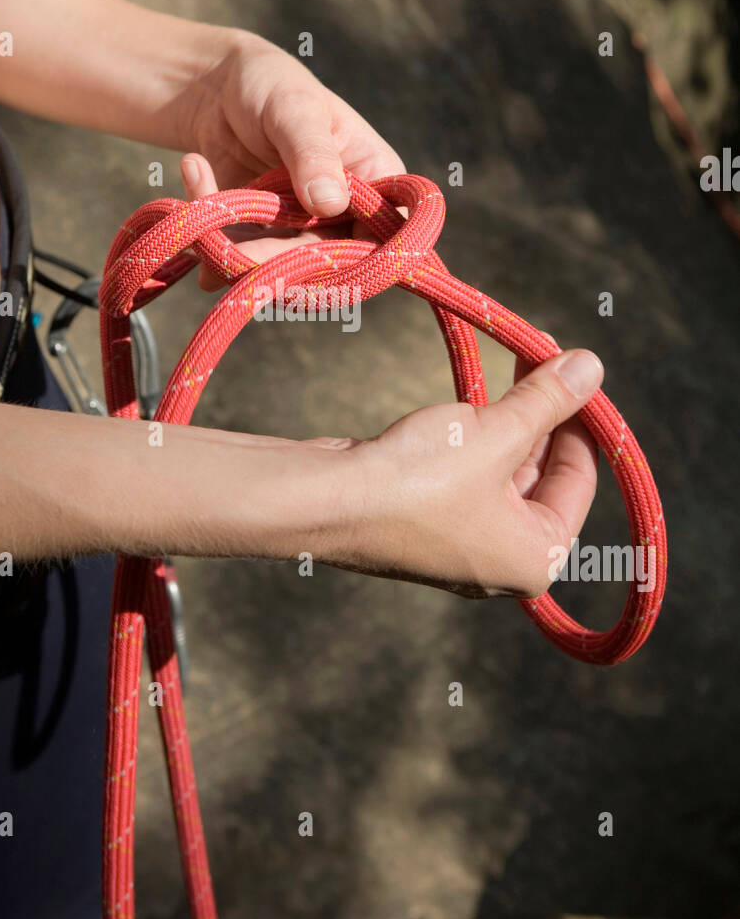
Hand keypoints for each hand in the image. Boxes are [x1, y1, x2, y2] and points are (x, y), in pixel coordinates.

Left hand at [175, 30, 403, 288]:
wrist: (214, 90)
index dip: (357, 257)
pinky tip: (194, 177)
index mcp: (377, 180)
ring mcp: (302, 232)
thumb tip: (330, 203)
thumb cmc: (271, 84)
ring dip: (236, 254)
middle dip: (275, 261)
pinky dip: (210, 236)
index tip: (308, 257)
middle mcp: (346, 215)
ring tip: (199, 216)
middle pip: (326, 264)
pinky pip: (240, 254)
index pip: (385, 235)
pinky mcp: (260, 238)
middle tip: (229, 248)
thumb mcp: (295, 108)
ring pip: (279, 270)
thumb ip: (313, 153)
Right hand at [314, 349, 602, 598]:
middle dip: (541, 415)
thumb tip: (594, 364)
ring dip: (506, 421)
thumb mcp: (497, 432)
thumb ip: (548, 400)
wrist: (323, 501)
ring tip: (509, 367)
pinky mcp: (421, 524)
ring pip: (500, 473)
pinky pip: (464, 477)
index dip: (581, 418)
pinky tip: (467, 401)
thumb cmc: (419, 480)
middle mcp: (501, 561)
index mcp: (535, 558)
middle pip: (541, 476)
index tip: (571, 368)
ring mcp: (458, 546)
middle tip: (540, 356)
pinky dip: (472, 438)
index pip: (580, 479)